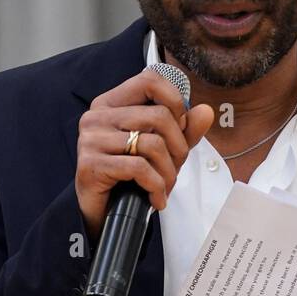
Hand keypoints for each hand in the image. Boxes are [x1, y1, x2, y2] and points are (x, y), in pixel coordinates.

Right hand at [75, 70, 213, 240]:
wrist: (101, 215)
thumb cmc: (128, 178)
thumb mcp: (162, 151)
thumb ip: (183, 131)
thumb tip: (205, 111)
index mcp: (112, 104)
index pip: (150, 80)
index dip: (175, 101)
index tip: (180, 127)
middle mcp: (98, 116)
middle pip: (159, 116)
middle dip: (178, 147)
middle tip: (176, 168)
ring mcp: (91, 140)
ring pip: (152, 144)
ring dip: (168, 172)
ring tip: (166, 187)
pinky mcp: (91, 165)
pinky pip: (139, 169)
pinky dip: (156, 187)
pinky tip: (156, 199)